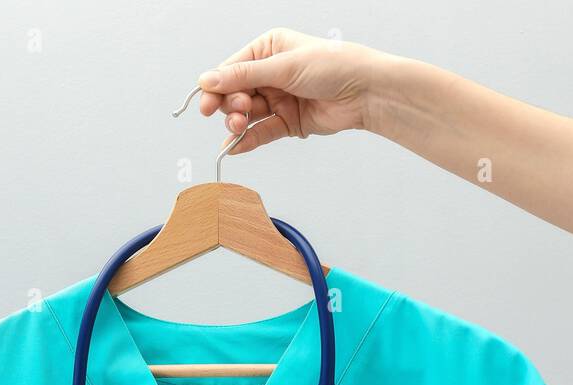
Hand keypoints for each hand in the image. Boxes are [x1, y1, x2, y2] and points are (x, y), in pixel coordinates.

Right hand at [196, 28, 390, 154]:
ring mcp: (279, 98)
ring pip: (246, 115)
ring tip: (237, 128)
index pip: (231, 69)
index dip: (216, 87)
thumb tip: (206, 80)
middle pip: (235, 94)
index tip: (205, 104)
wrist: (366, 92)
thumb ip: (244, 76)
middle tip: (234, 114)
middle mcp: (271, 73)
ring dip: (237, 123)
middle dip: (230, 106)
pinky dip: (248, 140)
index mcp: (268, 49)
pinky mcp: (288, 122)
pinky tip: (235, 147)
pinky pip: (261, 132)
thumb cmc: (334, 66)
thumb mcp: (284, 66)